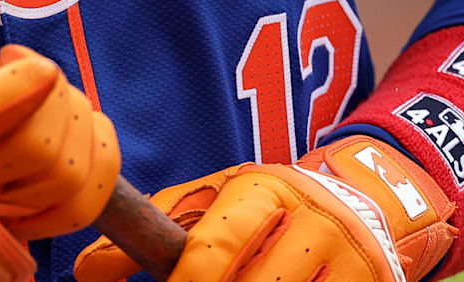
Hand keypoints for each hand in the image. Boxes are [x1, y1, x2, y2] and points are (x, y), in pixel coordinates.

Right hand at [0, 0, 120, 281]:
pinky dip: (85, 170)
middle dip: (50, 103)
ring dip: (68, 131)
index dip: (10, 95)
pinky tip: (58, 136)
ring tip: (34, 103)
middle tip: (26, 74)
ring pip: (62, 187)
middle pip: (34, 155)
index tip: (33, 64)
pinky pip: (69, 215)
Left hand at [75, 136, 455, 281]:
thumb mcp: (220, 200)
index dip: (190, 279)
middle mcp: (309, 220)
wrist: (375, 197)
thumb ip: (158, 229)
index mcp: (262, 190)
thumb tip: (85, 270)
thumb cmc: (271, 206)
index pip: (218, 242)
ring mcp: (349, 256)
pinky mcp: (377, 280)